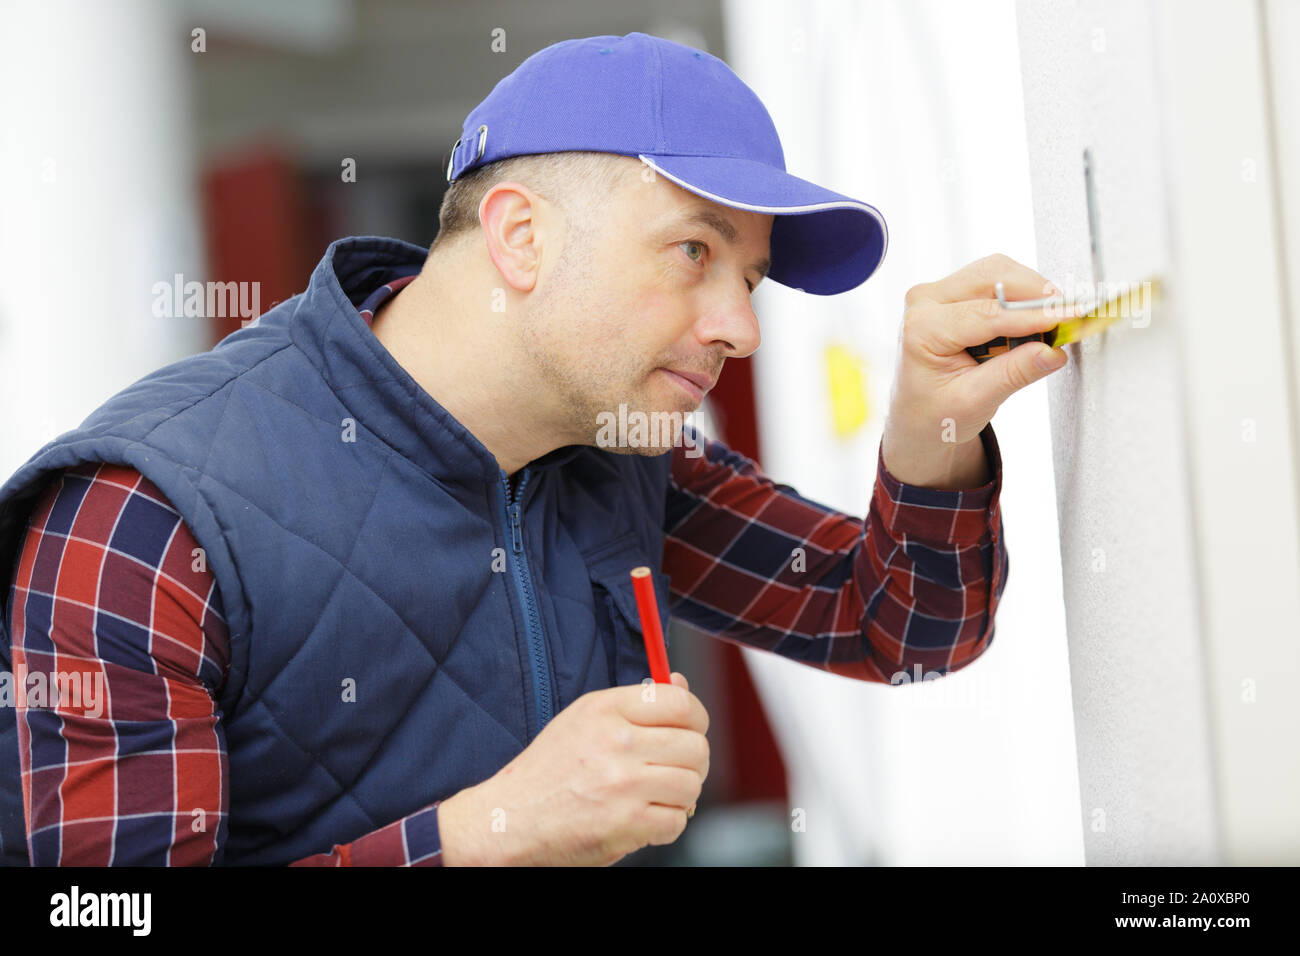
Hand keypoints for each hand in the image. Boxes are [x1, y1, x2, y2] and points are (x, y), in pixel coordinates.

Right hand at [438, 672, 708, 865]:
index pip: (679, 703)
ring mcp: (623, 784)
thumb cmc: (548, 770)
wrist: (510, 820)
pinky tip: (642, 817)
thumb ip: (635, 702)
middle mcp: (616, 741)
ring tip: (656, 795)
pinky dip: (666, 824)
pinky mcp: (627, 823)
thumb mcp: (584, 719)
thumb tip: (681, 684)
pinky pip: (676, 821)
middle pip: (695, 746)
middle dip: (693, 762)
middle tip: (675, 769)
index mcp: (605, 709)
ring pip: (691, 785)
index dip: (696, 718)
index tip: (691, 729)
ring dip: (681, 795)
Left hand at [881, 253, 1072, 488]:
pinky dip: (1023, 296)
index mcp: (921, 329)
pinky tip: (1037, 320)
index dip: (1032, 315)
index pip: (986, 314)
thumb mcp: (973, 403)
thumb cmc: (934, 414)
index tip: (1069, 318)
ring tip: (1054, 322)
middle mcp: (925, 302)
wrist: (917, 419)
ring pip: (997, 272)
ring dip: (1031, 293)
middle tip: (1070, 315)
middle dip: (1036, 293)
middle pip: (992, 276)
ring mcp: (938, 293)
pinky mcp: (954, 294)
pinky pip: (996, 282)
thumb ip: (1013, 375)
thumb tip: (1053, 352)